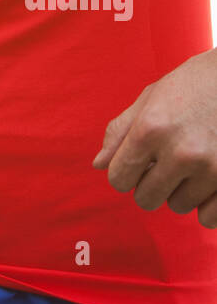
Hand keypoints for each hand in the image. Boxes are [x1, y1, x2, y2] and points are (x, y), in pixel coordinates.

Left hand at [92, 49, 216, 226]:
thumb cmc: (191, 84)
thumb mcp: (151, 98)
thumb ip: (121, 131)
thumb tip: (98, 165)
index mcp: (151, 128)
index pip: (118, 178)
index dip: (124, 171)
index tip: (136, 162)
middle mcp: (180, 152)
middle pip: (146, 199)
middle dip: (150, 184)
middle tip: (165, 162)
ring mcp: (211, 169)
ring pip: (178, 205)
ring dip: (180, 189)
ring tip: (192, 161)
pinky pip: (208, 218)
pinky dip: (206, 205)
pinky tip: (208, 181)